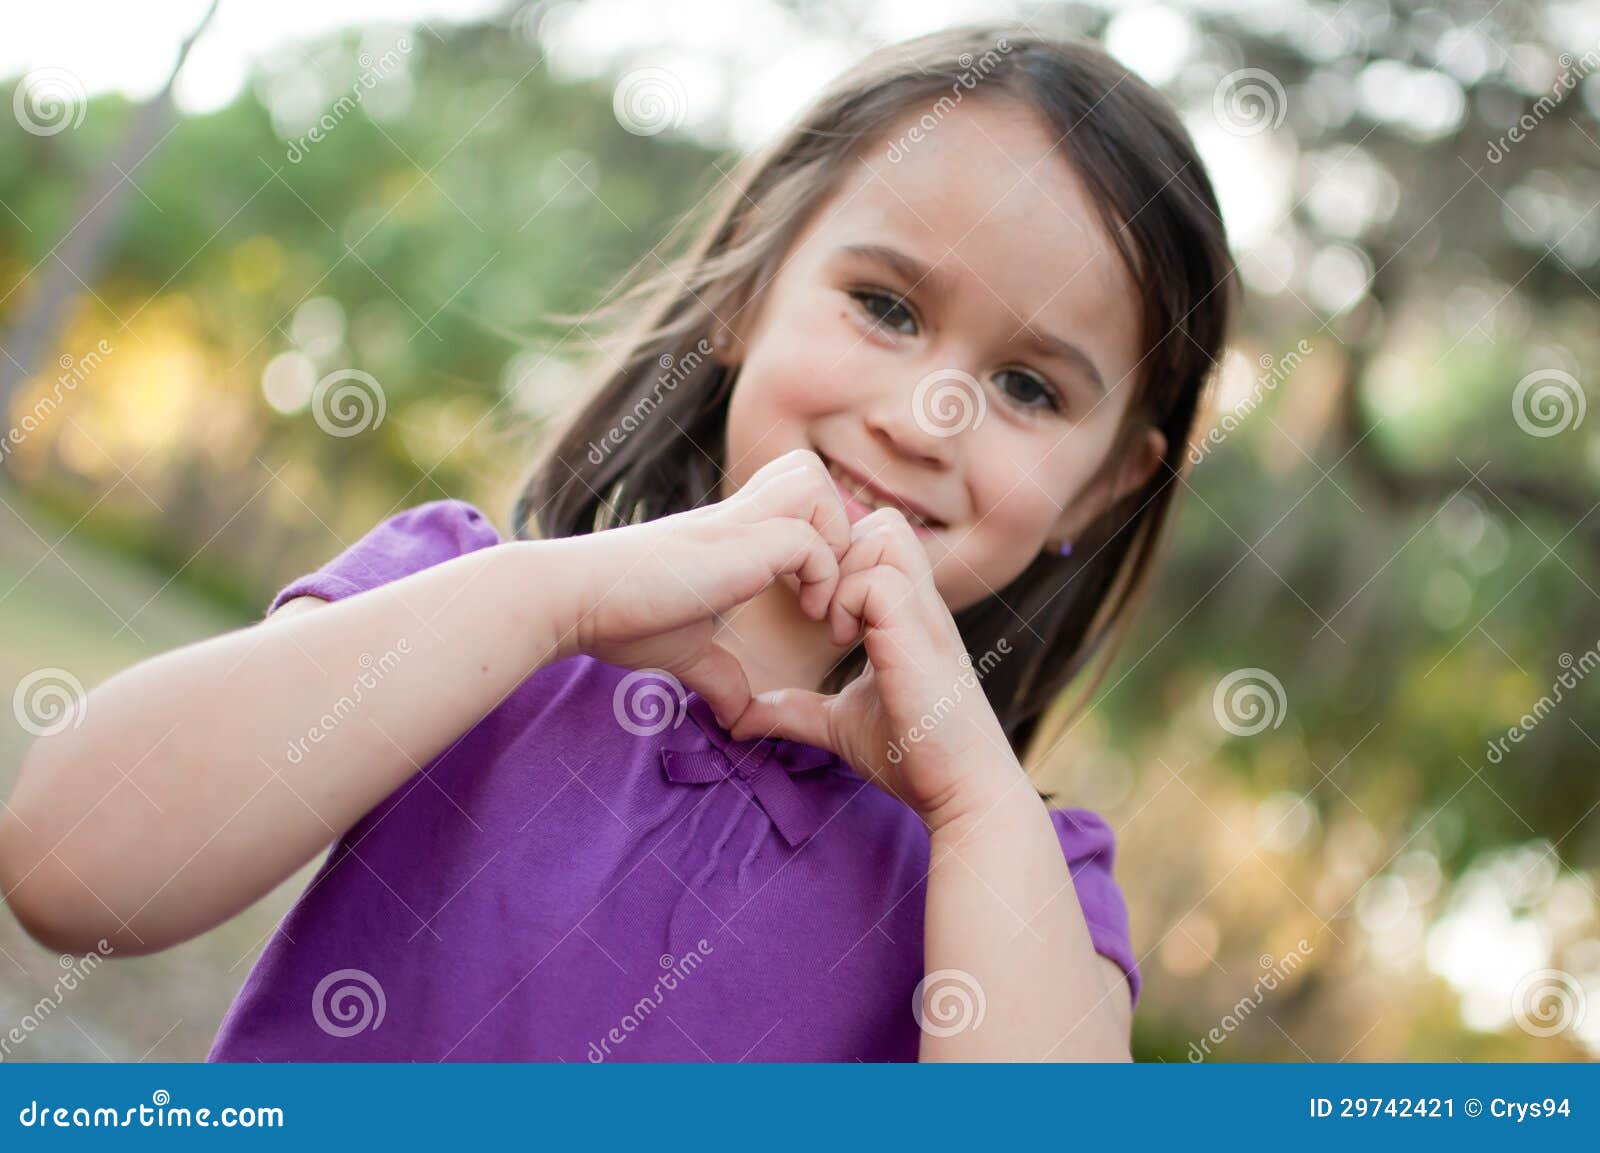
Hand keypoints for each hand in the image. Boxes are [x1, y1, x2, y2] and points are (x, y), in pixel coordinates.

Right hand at [569, 449, 851, 727]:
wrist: (577, 600)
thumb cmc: (619, 618)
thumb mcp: (685, 651)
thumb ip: (718, 675)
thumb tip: (737, 717)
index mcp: (730, 535)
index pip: (794, 496)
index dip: (818, 536)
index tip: (813, 598)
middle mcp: (738, 517)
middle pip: (810, 470)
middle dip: (836, 524)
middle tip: (825, 586)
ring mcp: (739, 524)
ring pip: (817, 486)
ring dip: (834, 541)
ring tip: (819, 596)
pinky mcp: (740, 544)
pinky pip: (809, 539)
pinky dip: (822, 575)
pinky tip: (806, 612)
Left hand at [728, 506, 1027, 831]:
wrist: (960, 788)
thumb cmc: (913, 756)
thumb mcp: (839, 724)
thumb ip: (794, 709)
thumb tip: (741, 717)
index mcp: (904, 615)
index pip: (877, 541)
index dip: (839, 560)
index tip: (814, 610)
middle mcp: (918, 604)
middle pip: (884, 522)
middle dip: (842, 554)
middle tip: (820, 610)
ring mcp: (923, 613)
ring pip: (885, 534)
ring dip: (846, 573)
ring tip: (834, 628)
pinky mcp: (918, 633)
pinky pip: (878, 579)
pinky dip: (850, 603)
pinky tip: (846, 643)